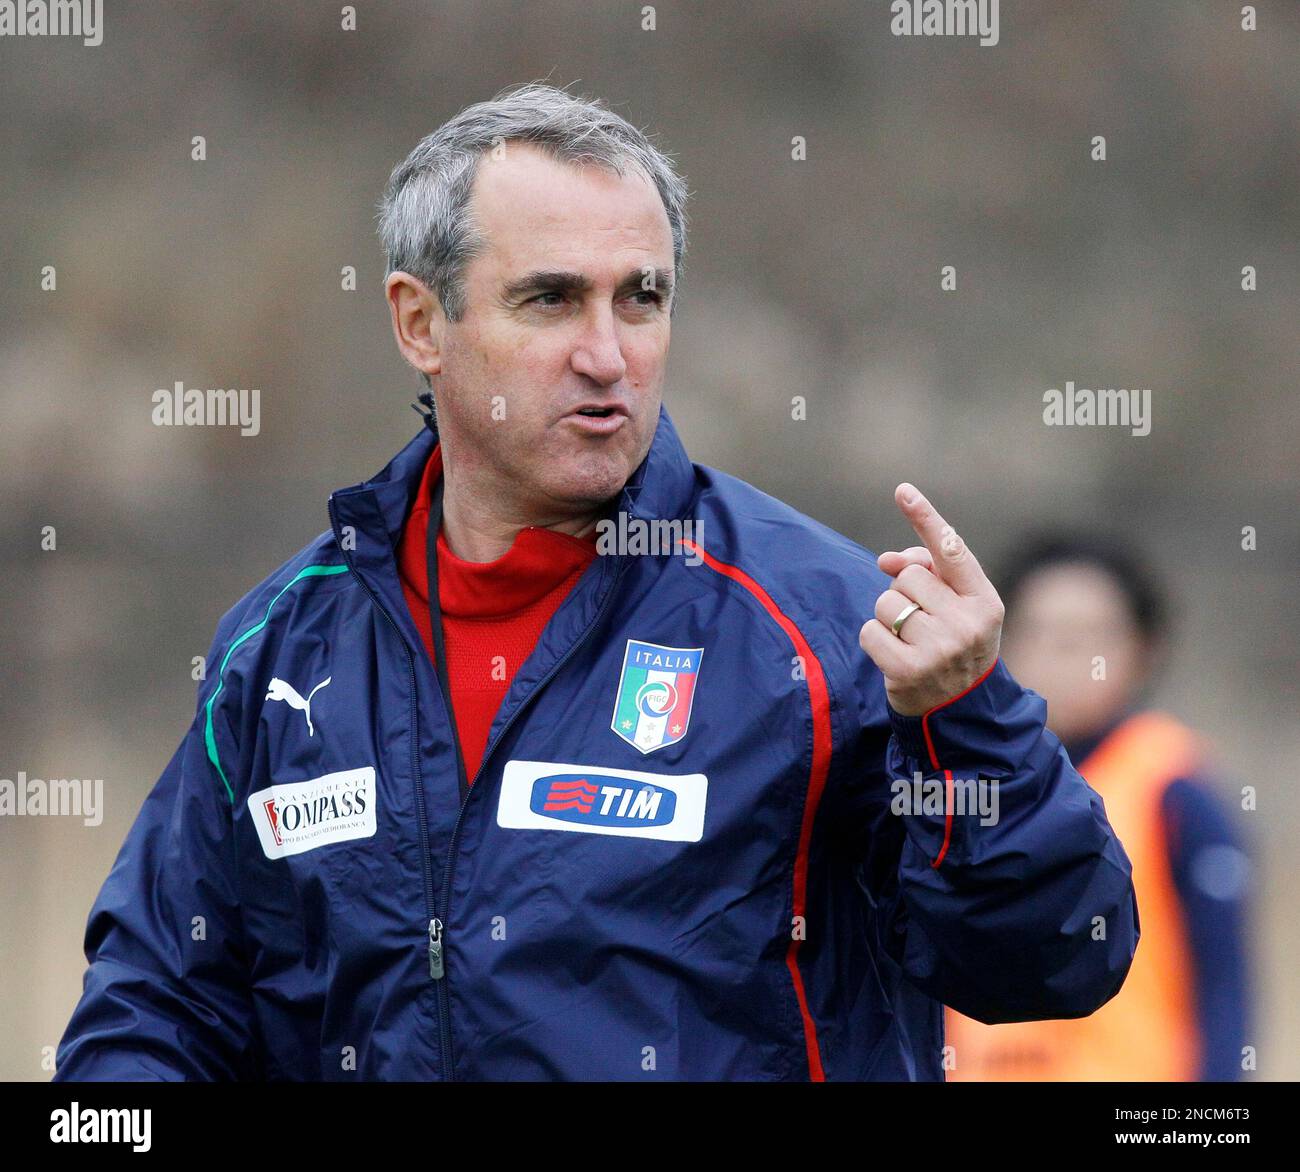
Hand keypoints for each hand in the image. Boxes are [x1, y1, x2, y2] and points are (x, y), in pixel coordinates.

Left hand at [858, 483, 1004, 715]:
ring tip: (909, 640)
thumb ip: (928, 574)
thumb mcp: (956, 609)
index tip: (903, 490)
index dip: (925, 518)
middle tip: (920, 623)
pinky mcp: (908, 670)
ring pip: (885, 602)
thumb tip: (887, 560)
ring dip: (887, 618)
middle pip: (908, 577)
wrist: (958, 709)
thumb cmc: (952, 644)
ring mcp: (940, 648)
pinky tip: (894, 657)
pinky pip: (869, 631)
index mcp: (985, 601)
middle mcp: (968, 623)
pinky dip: (874, 641)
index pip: (951, 550)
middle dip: (904, 594)